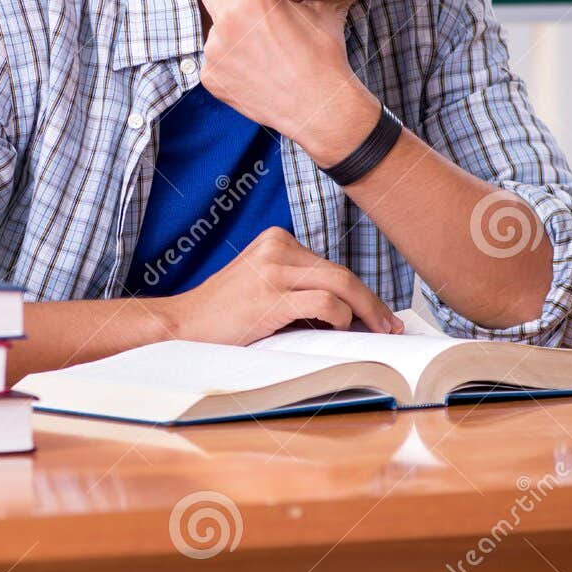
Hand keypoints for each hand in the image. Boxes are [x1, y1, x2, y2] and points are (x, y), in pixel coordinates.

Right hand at [164, 226, 402, 346]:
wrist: (182, 325)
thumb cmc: (222, 314)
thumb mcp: (261, 285)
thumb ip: (296, 286)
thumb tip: (346, 309)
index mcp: (275, 240)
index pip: (330, 265)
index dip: (359, 291)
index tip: (376, 313)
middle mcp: (276, 247)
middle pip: (341, 272)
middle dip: (371, 302)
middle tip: (390, 324)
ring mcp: (273, 270)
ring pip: (340, 284)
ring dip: (366, 311)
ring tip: (379, 331)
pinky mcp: (271, 296)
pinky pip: (325, 302)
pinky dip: (342, 317)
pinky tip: (343, 330)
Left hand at [198, 0, 379, 162]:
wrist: (318, 107)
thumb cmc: (324, 54)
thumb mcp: (328, 13)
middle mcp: (229, 19)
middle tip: (250, 12)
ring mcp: (216, 49)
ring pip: (212, 27)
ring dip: (229, 32)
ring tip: (259, 50)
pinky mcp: (210, 75)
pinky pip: (211, 59)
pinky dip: (227, 63)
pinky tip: (253, 71)